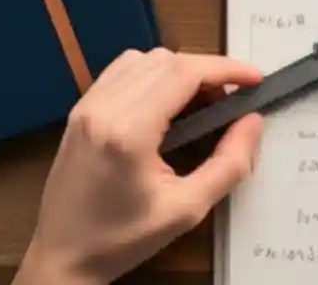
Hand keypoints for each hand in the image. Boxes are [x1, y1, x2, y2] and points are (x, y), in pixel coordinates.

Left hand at [14, 49, 264, 284]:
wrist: (62, 258)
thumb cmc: (123, 239)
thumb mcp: (188, 209)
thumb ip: (229, 163)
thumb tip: (253, 121)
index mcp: (128, 132)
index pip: (184, 73)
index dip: (226, 68)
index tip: (254, 80)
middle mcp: (102, 108)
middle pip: (166, 60)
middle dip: (207, 71)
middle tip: (229, 103)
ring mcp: (86, 106)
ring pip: (143, 59)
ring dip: (179, 71)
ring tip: (198, 104)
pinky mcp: (79, 111)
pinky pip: (121, 71)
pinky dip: (152, 75)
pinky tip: (165, 104)